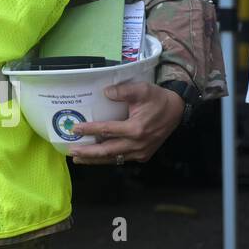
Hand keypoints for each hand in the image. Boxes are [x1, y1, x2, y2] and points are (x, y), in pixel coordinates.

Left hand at [67, 81, 184, 164]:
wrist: (177, 110)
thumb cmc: (157, 99)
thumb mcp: (141, 89)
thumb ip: (122, 91)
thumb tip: (105, 92)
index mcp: (136, 128)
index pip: (107, 130)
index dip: (90, 130)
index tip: (75, 129)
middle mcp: (137, 144)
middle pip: (107, 151)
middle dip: (88, 152)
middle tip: (71, 151)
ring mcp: (140, 152)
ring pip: (114, 158)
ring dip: (95, 159)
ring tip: (78, 158)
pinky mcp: (143, 155)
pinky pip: (121, 158)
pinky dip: (108, 159)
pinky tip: (96, 157)